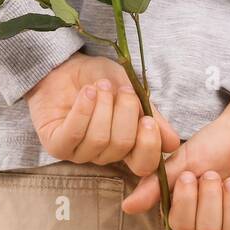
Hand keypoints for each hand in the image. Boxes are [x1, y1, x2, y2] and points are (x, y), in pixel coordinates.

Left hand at [25, 53, 179, 171]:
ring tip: (100, 86)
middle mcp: (103, 154)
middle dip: (124, 112)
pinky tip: (87, 93)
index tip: (148, 119)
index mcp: (126, 146)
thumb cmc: (99, 78)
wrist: (65, 64)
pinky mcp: (56, 145)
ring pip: (99, 140)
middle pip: (122, 145)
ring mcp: (78, 152)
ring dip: (103, 107)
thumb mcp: (131, 88)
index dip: (148, 145)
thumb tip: (174, 143)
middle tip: (120, 89)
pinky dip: (83, 111)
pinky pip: (73, 135)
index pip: (143, 165)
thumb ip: (150, 113)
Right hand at [121, 98, 229, 229]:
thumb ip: (156, 186)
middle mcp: (212, 221)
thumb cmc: (213, 144)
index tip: (190, 176)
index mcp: (189, 210)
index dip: (185, 204)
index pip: (181, 226)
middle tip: (215, 174)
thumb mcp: (181, 162)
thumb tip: (128, 207)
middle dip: (210, 200)